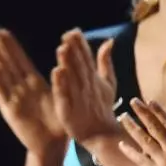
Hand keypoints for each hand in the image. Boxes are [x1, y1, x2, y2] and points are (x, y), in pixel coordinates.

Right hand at [0, 28, 67, 155]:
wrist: (53, 146)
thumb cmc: (58, 124)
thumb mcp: (61, 97)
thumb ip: (61, 80)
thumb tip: (63, 63)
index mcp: (34, 84)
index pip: (20, 60)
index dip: (11, 46)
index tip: (3, 31)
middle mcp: (22, 89)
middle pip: (9, 63)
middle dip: (0, 47)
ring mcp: (14, 98)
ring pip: (3, 74)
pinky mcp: (11, 110)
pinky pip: (2, 92)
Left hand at [50, 30, 119, 144]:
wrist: (101, 135)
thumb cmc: (102, 107)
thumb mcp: (107, 83)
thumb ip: (106, 62)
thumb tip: (109, 41)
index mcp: (94, 78)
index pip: (87, 58)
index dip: (81, 45)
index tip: (73, 31)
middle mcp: (87, 86)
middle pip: (80, 66)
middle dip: (74, 50)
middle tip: (67, 35)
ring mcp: (78, 98)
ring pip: (72, 78)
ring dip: (68, 63)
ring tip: (61, 48)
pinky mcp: (68, 110)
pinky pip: (64, 96)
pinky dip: (61, 85)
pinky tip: (56, 72)